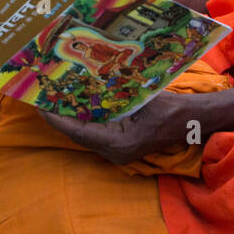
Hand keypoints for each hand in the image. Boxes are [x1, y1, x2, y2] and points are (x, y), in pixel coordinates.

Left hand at [41, 91, 192, 164]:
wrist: (192, 121)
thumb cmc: (170, 108)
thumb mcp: (141, 97)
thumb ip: (116, 94)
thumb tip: (89, 80)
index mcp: (119, 144)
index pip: (80, 132)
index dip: (58, 119)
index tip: (41, 106)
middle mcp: (115, 153)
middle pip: (79, 135)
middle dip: (60, 118)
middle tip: (43, 99)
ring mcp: (118, 152)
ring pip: (86, 135)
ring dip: (71, 119)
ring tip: (54, 100)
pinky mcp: (121, 147)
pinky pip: (96, 134)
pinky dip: (85, 121)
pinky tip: (76, 106)